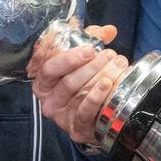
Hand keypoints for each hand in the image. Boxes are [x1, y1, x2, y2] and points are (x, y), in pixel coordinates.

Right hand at [28, 25, 128, 143]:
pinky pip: (84, 113)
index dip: (69, 58)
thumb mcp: (85, 58)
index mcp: (44, 81)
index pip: (49, 67)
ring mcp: (60, 117)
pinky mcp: (75, 130)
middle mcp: (48, 100)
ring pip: (78, 93)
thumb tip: (109, 31)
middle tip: (110, 56)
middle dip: (91, 66)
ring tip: (117, 66)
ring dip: (100, 77)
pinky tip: (107, 85)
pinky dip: (96, 98)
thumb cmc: (87, 83)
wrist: (96, 117)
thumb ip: (94, 40)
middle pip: (67, 80)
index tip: (90, 49)